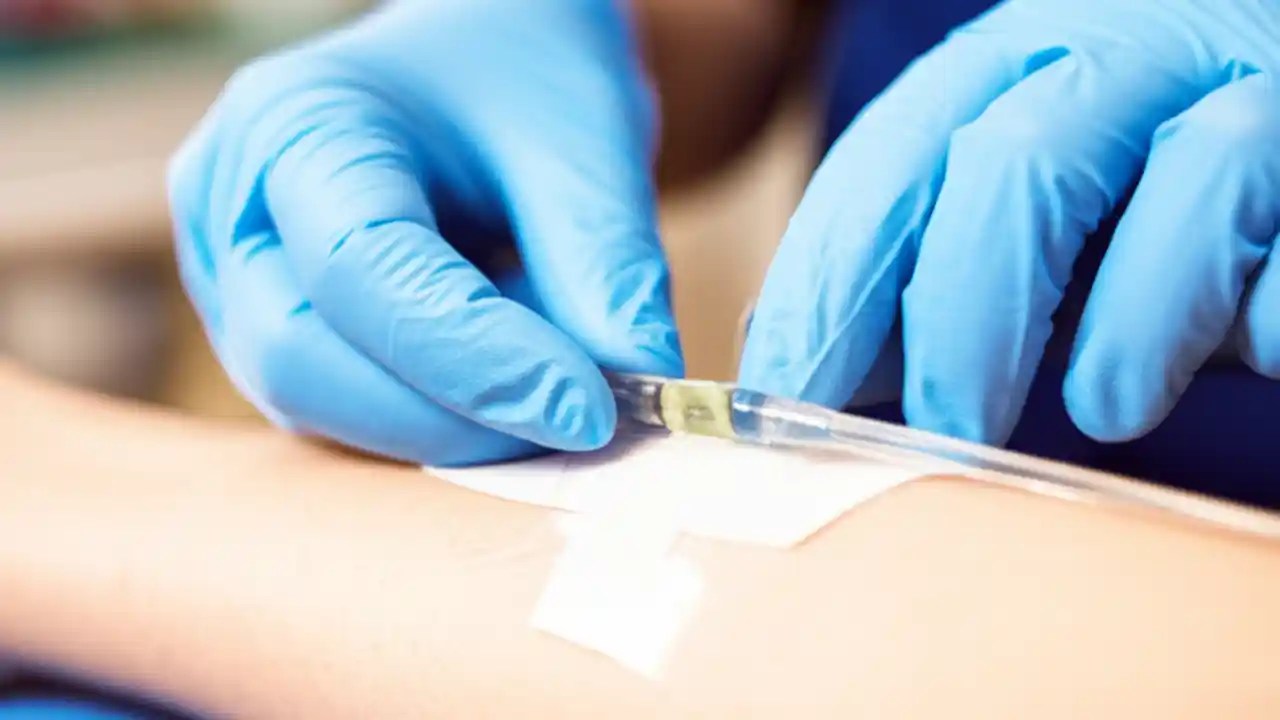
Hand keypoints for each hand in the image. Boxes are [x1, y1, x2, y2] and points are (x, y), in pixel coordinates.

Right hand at [169, 0, 682, 464]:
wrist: (484, 62)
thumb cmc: (522, 72)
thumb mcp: (582, 137)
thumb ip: (606, 263)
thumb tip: (638, 385)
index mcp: (293, 122)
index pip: (362, 269)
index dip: (476, 360)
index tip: (590, 411)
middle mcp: (230, 206)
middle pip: (300, 361)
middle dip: (448, 418)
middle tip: (578, 419)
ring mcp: (232, 279)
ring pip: (320, 409)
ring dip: (451, 426)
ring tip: (552, 375)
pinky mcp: (269, 332)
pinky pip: (344, 413)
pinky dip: (439, 420)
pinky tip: (511, 381)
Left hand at [741, 0, 1279, 444]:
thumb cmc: (1148, 185)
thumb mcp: (1023, 205)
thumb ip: (922, 262)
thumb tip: (783, 349)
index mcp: (1021, 61)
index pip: (895, 158)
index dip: (830, 281)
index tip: (783, 398)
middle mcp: (1130, 53)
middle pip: (1013, 162)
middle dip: (961, 316)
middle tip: (945, 437)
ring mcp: (1252, 92)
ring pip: (1190, 178)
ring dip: (1129, 324)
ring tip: (1107, 411)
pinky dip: (1265, 321)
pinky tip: (1252, 358)